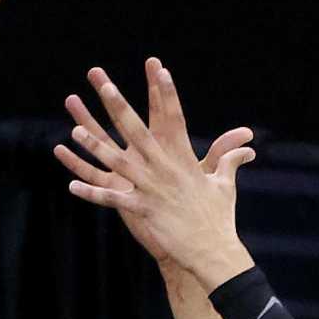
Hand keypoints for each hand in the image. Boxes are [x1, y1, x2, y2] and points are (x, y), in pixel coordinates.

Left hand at [55, 58, 256, 286]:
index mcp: (184, 158)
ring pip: (118, 161)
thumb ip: (229, 160)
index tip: (159, 68)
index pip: (174, 118)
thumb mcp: (225, 185)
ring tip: (76, 128)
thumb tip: (247, 146)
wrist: (214, 250)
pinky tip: (72, 185)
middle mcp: (165, 168)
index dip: (166, 92)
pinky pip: (112, 199)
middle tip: (105, 84)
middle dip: (120, 106)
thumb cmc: (219, 218)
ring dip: (95, 145)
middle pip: (138, 130)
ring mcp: (152, 188)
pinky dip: (92, 193)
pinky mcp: (142, 209)